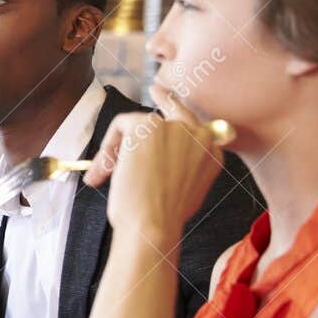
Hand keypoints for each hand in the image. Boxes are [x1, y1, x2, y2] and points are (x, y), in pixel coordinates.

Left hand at [83, 85, 226, 244]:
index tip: (158, 92)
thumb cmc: (162, 219)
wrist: (153, 225)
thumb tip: (155, 160)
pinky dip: (107, 147)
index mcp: (212, 152)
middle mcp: (199, 135)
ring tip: (106, 178)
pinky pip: (121, 124)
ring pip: (138, 127)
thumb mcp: (184, 190)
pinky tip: (106, 170)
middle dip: (136, 141)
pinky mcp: (148, 125)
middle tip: (124, 142)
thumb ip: (180, 167)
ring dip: (117, 153)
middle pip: (163, 122)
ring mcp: (175, 128)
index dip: (172, 106)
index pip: (192, 122)